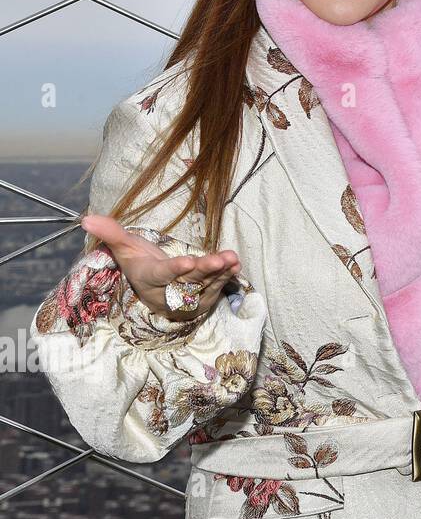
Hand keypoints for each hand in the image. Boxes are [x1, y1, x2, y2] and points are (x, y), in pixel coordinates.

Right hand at [79, 214, 241, 321]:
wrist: (158, 291)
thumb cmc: (141, 262)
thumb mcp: (126, 248)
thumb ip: (111, 233)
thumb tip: (85, 219)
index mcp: (149, 278)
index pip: (161, 275)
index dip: (173, 270)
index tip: (186, 262)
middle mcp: (169, 292)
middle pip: (188, 280)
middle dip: (204, 270)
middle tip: (219, 259)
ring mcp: (188, 298)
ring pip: (206, 284)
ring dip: (221, 272)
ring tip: (232, 258)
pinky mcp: (203, 300)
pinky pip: (217, 287)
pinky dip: (227, 276)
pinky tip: (236, 265)